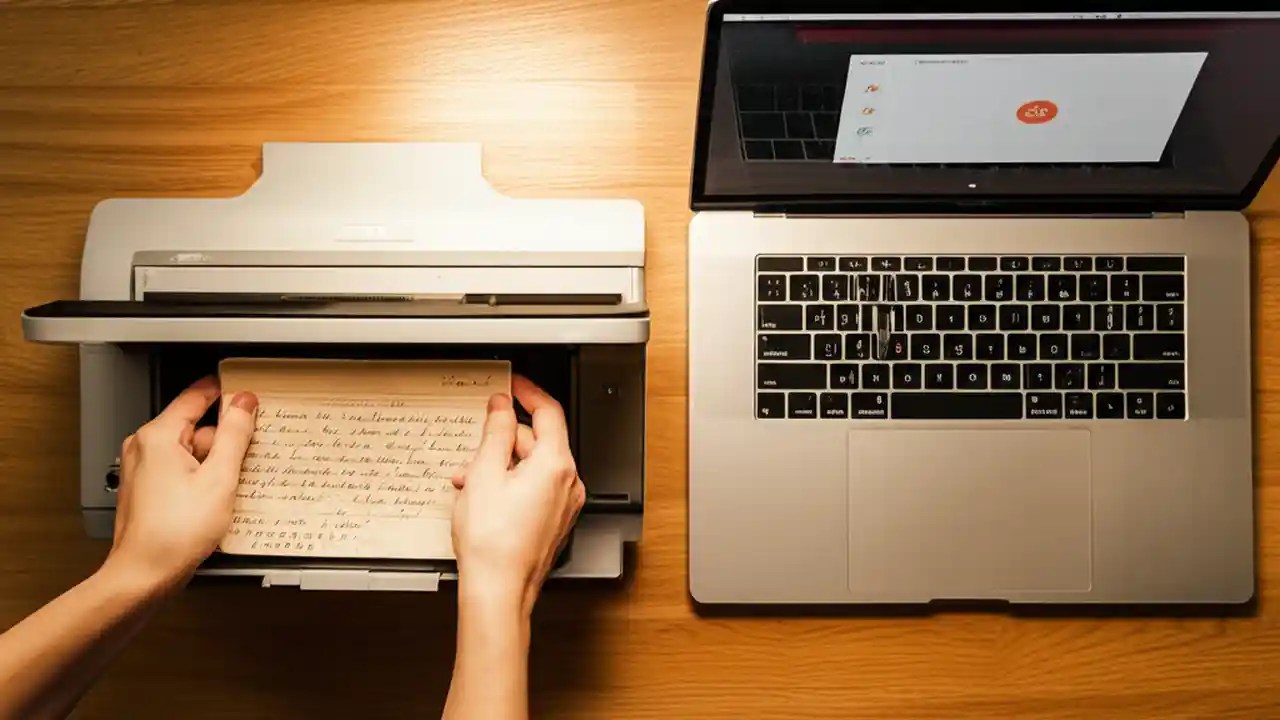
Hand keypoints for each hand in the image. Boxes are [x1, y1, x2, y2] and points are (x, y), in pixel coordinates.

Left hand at [106, 376, 257, 590]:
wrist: (144, 574)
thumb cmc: (174, 532)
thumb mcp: (219, 478)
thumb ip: (234, 435)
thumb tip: (244, 405)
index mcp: (158, 436)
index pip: (196, 396)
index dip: (225, 393)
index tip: (247, 394)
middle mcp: (144, 447)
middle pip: (195, 428)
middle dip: (221, 443)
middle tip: (241, 463)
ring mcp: (142, 468)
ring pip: (189, 452)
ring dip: (211, 466)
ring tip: (223, 492)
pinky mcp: (146, 488)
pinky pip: (180, 471)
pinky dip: (198, 480)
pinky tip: (210, 502)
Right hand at [451, 376, 584, 614]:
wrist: (499, 592)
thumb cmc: (492, 543)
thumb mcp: (484, 474)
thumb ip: (494, 433)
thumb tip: (501, 407)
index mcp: (556, 465)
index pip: (549, 412)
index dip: (528, 392)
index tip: (512, 384)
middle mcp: (568, 483)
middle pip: (538, 441)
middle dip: (502, 440)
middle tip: (473, 447)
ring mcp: (564, 504)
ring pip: (532, 467)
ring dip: (500, 465)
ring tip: (468, 481)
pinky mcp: (554, 521)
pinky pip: (535, 488)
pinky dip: (510, 484)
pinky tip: (483, 497)